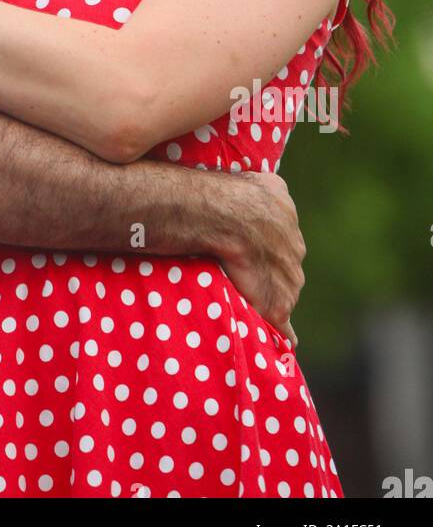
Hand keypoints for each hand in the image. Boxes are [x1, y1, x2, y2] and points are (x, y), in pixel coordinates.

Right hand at [218, 171, 304, 347]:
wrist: (229, 216)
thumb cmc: (236, 193)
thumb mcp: (267, 180)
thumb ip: (274, 189)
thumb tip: (275, 188)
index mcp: (290, 221)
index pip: (282, 239)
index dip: (264, 246)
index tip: (251, 249)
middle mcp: (295, 251)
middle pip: (285, 267)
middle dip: (271, 272)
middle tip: (246, 273)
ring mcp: (289, 280)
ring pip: (283, 293)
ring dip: (269, 298)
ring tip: (249, 303)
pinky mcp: (278, 304)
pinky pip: (284, 327)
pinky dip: (283, 337)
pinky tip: (282, 346)